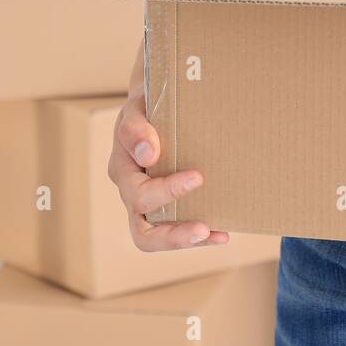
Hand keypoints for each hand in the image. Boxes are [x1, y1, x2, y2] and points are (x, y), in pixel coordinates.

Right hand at [107, 90, 228, 250]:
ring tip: (217, 236)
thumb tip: (147, 155)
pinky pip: (177, 229)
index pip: (139, 193)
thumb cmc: (146, 106)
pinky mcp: (166, 207)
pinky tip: (223, 234)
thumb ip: (136, 128)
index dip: (166, 191)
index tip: (198, 177)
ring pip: (157, 238)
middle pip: (142, 231)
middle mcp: (131, 192)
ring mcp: (148, 204)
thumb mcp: (137, 108)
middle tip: (204, 228)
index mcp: (122, 169)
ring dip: (186, 241)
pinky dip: (200, 236)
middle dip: (173, 234)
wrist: (155, 104)